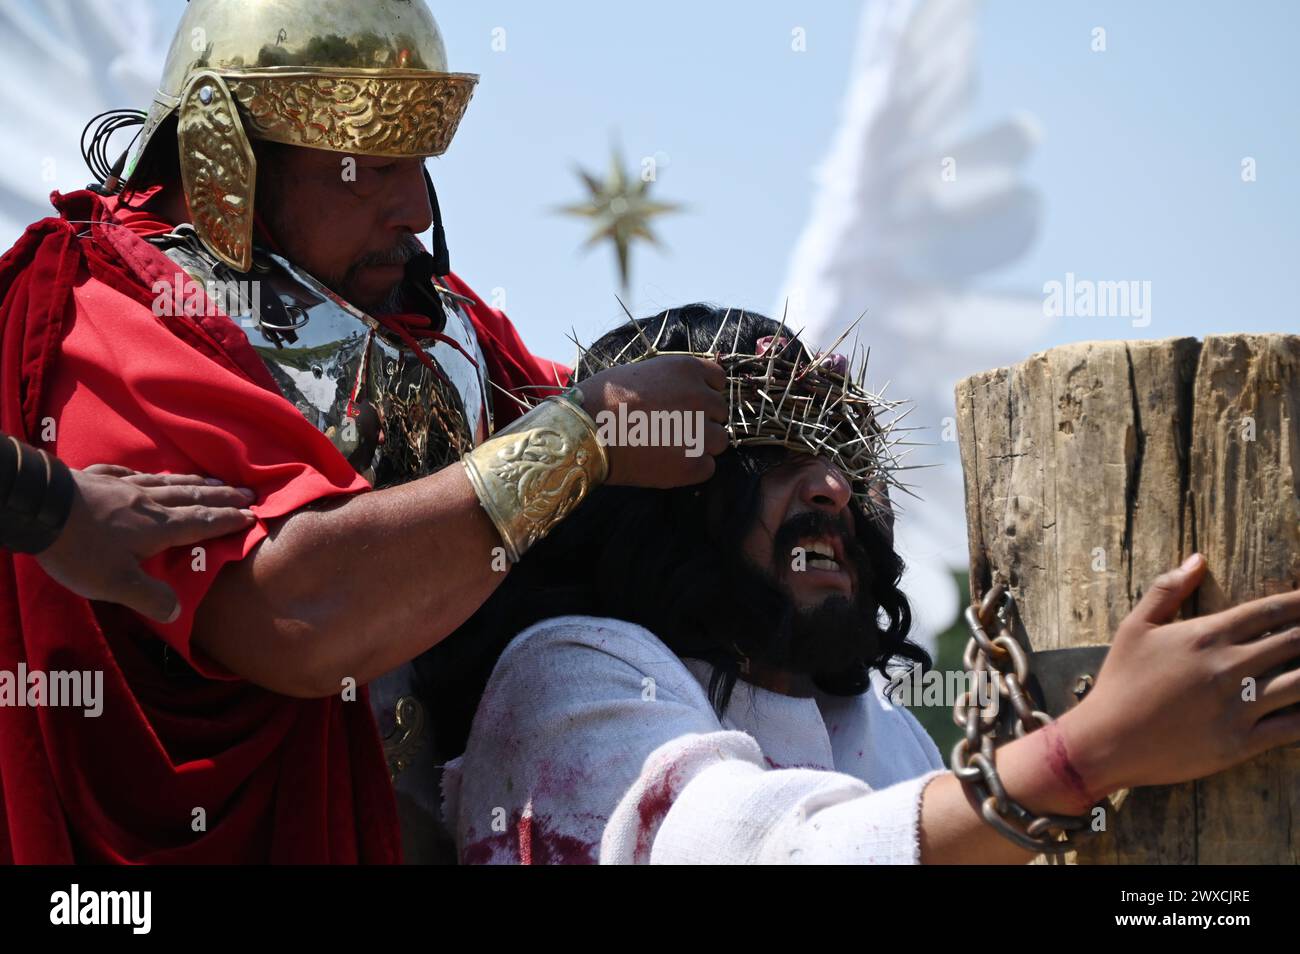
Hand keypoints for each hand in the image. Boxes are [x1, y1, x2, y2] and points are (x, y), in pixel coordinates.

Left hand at [36, 466, 256, 622]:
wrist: (39, 508)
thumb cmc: (80, 550)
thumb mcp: (115, 585)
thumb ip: (149, 598)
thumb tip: (178, 611)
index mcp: (158, 528)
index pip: (202, 523)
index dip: (228, 520)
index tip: (252, 516)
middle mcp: (147, 503)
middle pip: (191, 497)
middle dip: (222, 495)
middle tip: (248, 491)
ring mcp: (122, 487)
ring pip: (166, 482)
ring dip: (194, 481)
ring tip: (212, 479)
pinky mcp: (97, 479)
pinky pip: (126, 474)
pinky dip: (144, 474)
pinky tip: (144, 474)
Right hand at [578, 355, 728, 487]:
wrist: (583, 432)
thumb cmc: (602, 400)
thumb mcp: (641, 372)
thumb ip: (672, 381)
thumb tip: (686, 392)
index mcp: (688, 370)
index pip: (718, 382)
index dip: (703, 394)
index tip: (686, 404)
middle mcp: (700, 397)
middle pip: (719, 412)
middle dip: (701, 420)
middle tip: (672, 428)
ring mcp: (700, 432)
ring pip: (718, 441)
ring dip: (700, 444)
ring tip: (668, 447)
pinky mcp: (693, 464)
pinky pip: (707, 467)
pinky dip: (690, 468)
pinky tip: (664, 463)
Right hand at [1058, 553, 1299, 796]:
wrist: (1107, 740)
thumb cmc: (1119, 682)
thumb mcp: (1134, 628)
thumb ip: (1167, 590)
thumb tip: (1197, 559)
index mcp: (1206, 635)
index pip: (1269, 611)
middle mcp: (1229, 667)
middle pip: (1294, 641)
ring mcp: (1239, 706)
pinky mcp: (1241, 742)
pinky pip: (1293, 727)